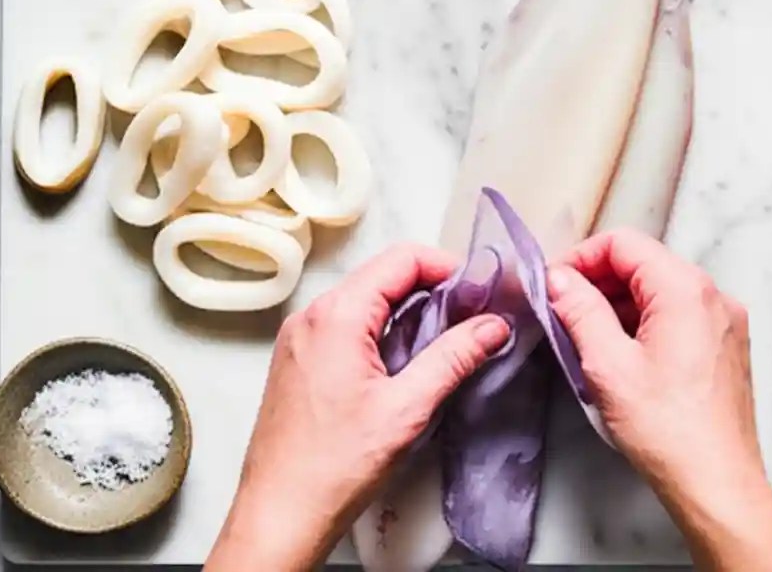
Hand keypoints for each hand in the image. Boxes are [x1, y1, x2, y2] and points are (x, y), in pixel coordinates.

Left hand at [205, 244, 509, 571]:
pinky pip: (345, 325)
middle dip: (432, 288)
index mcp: (336, 316)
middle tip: (471, 316)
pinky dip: (380, 331)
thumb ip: (454, 358)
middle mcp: (311, 316)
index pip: (402, 259)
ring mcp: (300, 338)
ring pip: (364, 300)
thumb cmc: (333, 467)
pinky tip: (404, 363)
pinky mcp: (298, 360)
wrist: (279, 514)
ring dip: (407, 311)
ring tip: (444, 341)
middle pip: (382, 275)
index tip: (479, 291)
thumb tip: (492, 326)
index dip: (447, 267)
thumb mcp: (407, 408)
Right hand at [547, 230, 771, 571]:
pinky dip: (644, 323)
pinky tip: (618, 355)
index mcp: (686, 290)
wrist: (717, 483)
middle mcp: (714, 296)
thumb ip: (578, 310)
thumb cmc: (667, 430)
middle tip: (560, 311)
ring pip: (660, 291)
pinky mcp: (725, 347)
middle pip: (644, 263)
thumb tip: (557, 278)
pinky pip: (678, 316)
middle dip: (597, 280)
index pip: (624, 243)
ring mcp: (724, 322)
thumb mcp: (607, 365)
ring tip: (583, 337)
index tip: (551, 284)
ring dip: (618, 304)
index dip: (580, 257)